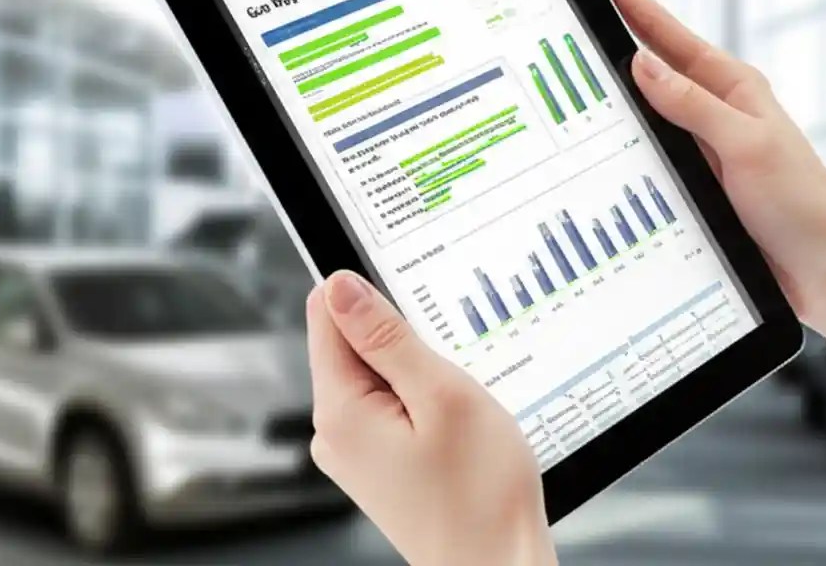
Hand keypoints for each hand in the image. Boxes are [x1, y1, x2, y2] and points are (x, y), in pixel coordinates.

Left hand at [306, 271, 557, 565]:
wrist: (497, 564)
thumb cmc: (481, 495)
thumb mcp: (441, 394)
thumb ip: (386, 336)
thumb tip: (341, 286)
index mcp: (339, 411)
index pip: (328, 314)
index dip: (373, 299)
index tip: (416, 318)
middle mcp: (334, 432)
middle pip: (352, 344)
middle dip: (404, 344)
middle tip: (448, 378)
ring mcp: (354, 450)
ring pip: (378, 375)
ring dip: (419, 376)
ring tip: (455, 412)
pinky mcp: (378, 461)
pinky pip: (392, 406)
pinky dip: (424, 404)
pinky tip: (453, 430)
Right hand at [593, 0, 825, 323]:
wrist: (824, 273)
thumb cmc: (801, 206)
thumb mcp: (745, 146)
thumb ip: (692, 105)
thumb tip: (641, 64)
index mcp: (732, 87)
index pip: (665, 32)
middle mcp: (713, 112)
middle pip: (648, 65)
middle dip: (607, 36)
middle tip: (565, 9)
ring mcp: (701, 149)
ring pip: (642, 113)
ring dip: (609, 95)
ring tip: (564, 67)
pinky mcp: (693, 186)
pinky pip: (646, 155)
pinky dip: (619, 145)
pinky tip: (591, 146)